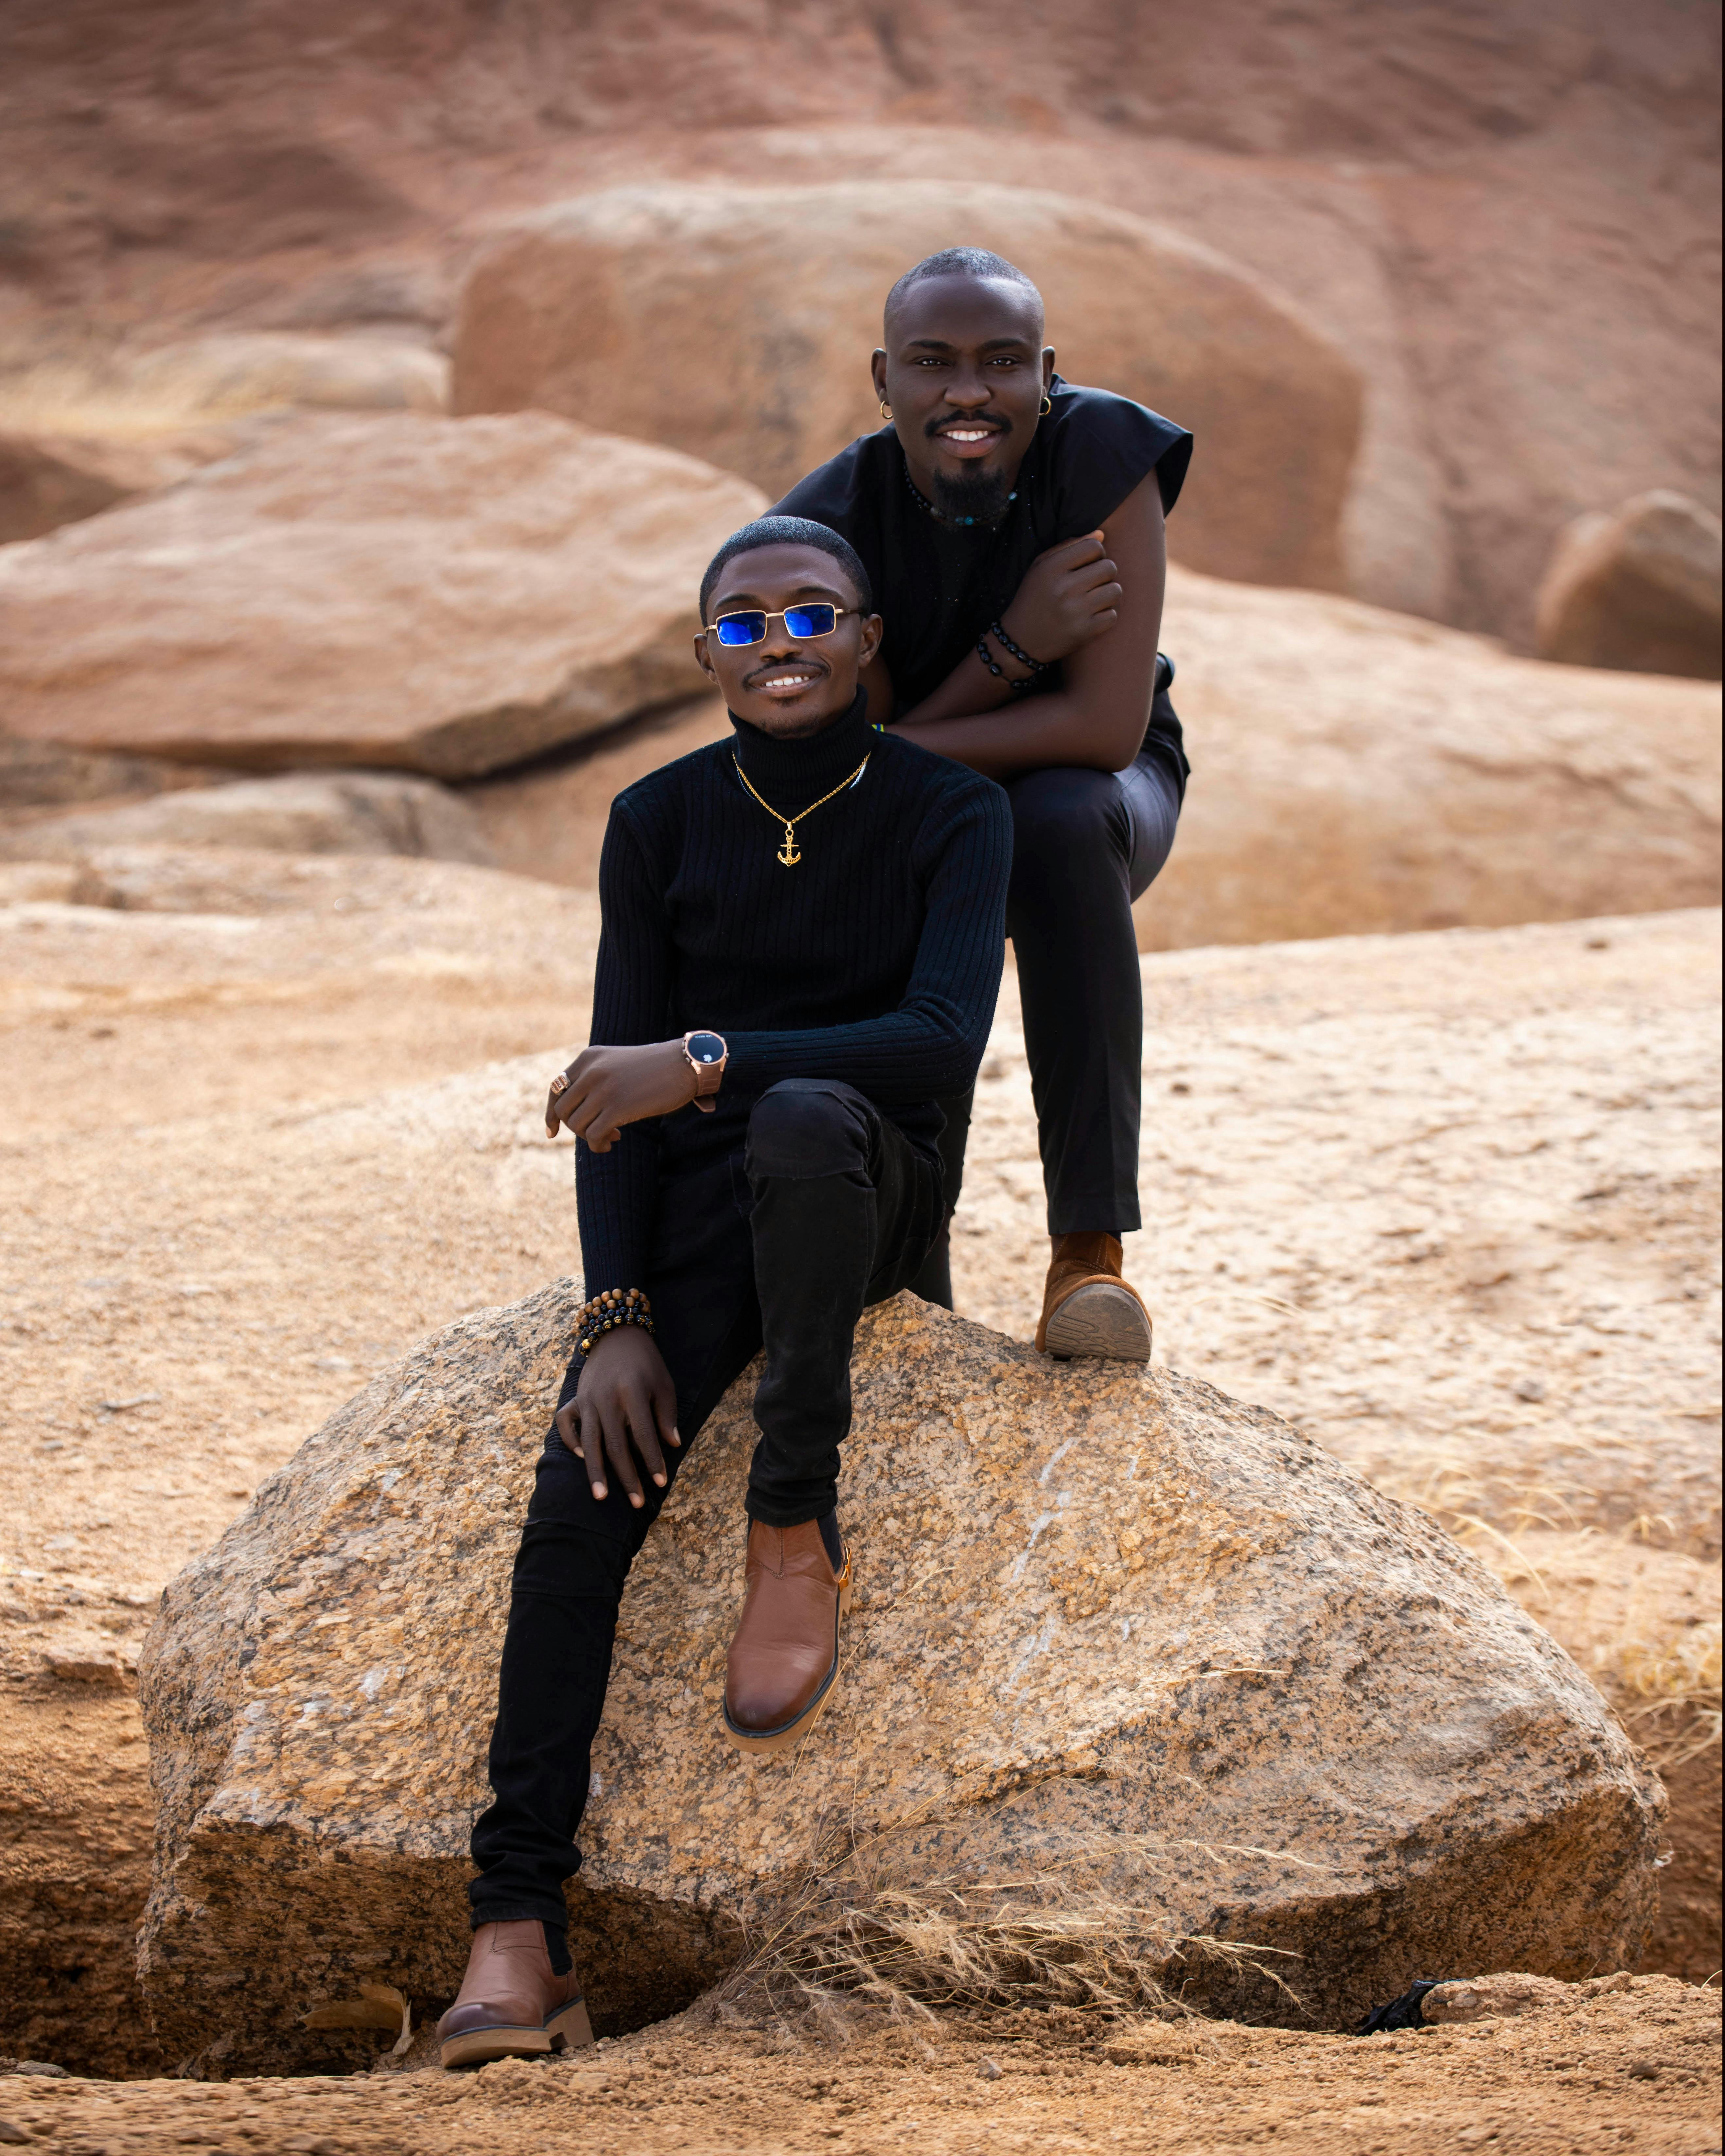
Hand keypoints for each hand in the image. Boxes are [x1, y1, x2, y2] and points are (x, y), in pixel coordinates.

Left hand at [545, 1040, 698, 1151]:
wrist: (685, 1063)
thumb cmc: (655, 1067)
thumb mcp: (617, 1064)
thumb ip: (594, 1080)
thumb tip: (574, 1114)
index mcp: (589, 1057)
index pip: (556, 1088)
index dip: (551, 1113)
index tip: (552, 1132)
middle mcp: (592, 1071)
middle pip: (563, 1110)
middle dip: (575, 1128)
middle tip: (596, 1132)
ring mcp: (604, 1089)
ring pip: (576, 1125)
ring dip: (590, 1137)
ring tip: (610, 1136)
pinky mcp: (618, 1107)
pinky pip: (594, 1135)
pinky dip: (599, 1145)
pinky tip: (614, 1141)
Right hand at [556, 1328, 679, 1506]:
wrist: (617, 1334)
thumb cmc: (646, 1362)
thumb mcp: (664, 1383)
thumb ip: (666, 1415)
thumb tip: (672, 1445)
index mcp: (632, 1393)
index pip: (643, 1435)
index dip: (652, 1461)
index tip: (661, 1483)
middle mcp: (607, 1399)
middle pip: (616, 1446)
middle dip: (627, 1477)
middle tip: (636, 1503)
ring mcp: (588, 1399)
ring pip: (591, 1442)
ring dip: (596, 1472)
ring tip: (601, 1497)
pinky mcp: (576, 1398)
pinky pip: (566, 1423)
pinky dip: (572, 1440)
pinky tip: (583, 1456)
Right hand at [999, 532, 1121, 666]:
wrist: (1020, 640)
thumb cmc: (1034, 598)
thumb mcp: (1041, 566)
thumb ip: (1069, 546)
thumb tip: (1101, 534)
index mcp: (1052, 568)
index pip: (1094, 547)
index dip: (1096, 554)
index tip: (1087, 565)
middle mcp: (1064, 588)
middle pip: (1109, 567)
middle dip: (1105, 574)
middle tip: (1092, 583)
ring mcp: (1075, 611)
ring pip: (1115, 591)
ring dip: (1108, 594)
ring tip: (1094, 599)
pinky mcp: (1084, 632)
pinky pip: (1112, 615)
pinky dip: (1105, 616)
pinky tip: (1090, 617)